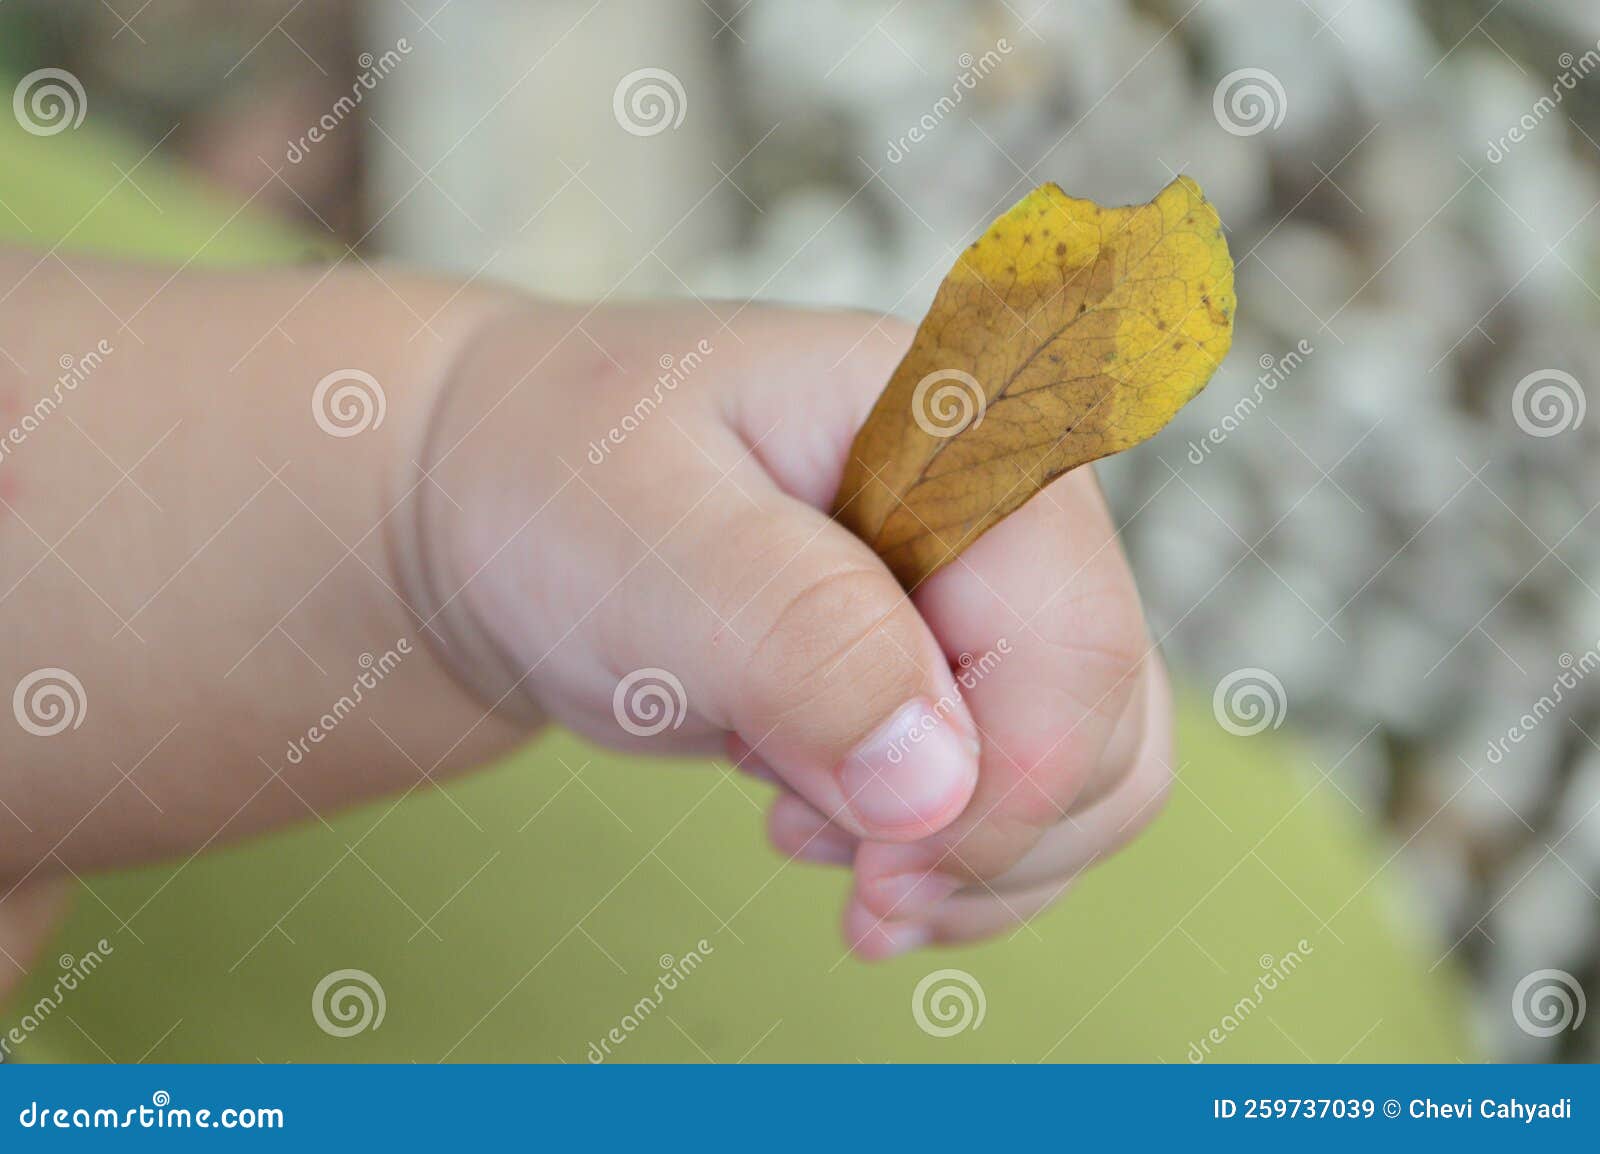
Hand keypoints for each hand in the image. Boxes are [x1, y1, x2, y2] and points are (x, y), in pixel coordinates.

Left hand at [400, 301, 1172, 958]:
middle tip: (814, 854)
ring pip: (1089, 780)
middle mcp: (1006, 505)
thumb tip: (933, 785)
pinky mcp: (955, 667)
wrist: (499, 513)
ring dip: (966, 860)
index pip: (1073, 638)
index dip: (1007, 788)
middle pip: (1106, 722)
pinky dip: (949, 862)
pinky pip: (1025, 801)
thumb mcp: (646, 537)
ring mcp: (988, 591)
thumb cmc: (555, 483)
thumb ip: (796, 638)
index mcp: (958, 425)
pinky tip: (833, 848)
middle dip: (979, 837)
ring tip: (799, 835)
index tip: (875, 874)